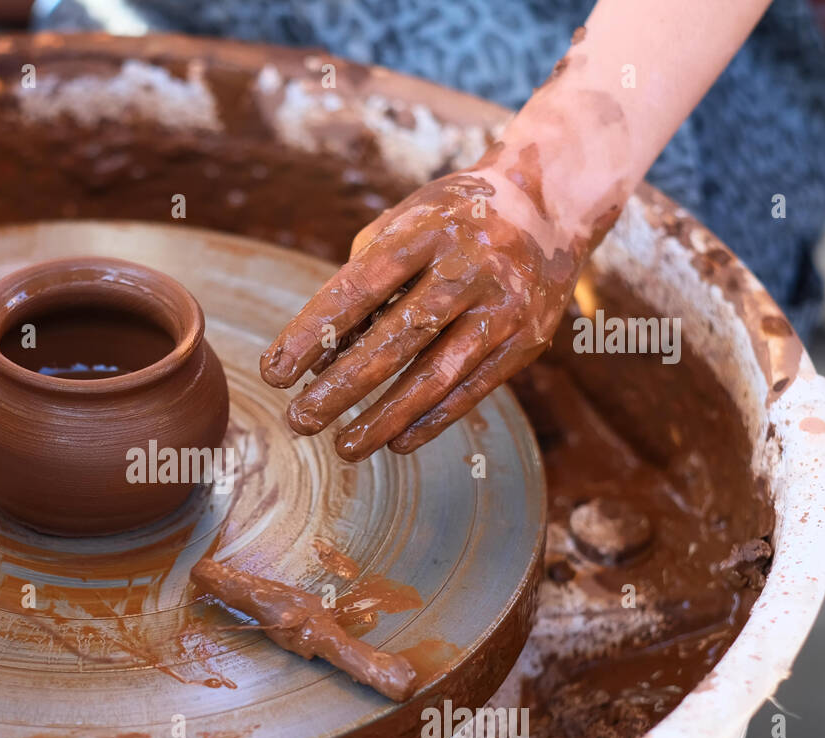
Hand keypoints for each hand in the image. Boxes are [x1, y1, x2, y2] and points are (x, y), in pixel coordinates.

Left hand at [260, 159, 585, 458]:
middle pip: (396, 338)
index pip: (357, 287)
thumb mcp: (401, 226)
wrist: (551, 203)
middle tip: (299, 421)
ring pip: (437, 374)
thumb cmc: (450, 221)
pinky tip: (396, 442)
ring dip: (385, 418)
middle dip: (342, 387)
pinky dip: (431, 420)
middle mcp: (469, 266)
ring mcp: (502, 306)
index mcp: (425, 231)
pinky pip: (473, 390)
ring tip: (344, 446)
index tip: (273, 374)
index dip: (311, 333)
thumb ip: (358, 284)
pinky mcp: (527, 340)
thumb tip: (317, 360)